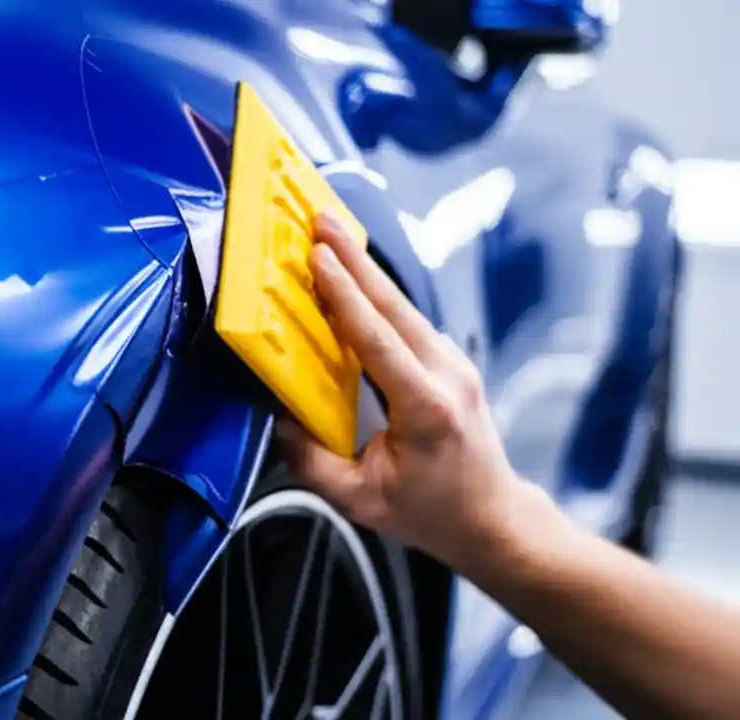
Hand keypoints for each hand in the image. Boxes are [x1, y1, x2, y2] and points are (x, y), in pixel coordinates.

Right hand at [275, 215, 545, 569]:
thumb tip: (278, 416)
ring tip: (329, 234)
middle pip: (394, 306)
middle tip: (319, 219)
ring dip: (365, 269)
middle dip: (354, 258)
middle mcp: (447, 375)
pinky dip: (376, 294)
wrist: (492, 518)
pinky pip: (407, 320)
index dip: (345, 295)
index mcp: (425, 408)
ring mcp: (455, 364)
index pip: (378, 340)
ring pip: (403, 306)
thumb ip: (312, 461)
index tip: (318, 257)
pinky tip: (352, 275)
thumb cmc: (427, 513)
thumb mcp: (359, 501)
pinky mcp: (451, 361)